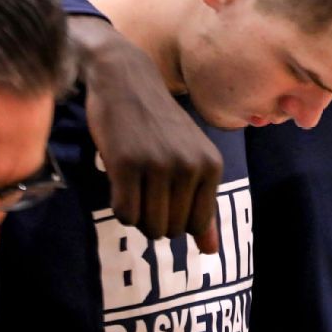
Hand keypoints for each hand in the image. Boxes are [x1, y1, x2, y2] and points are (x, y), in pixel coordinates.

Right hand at [71, 16, 223, 253]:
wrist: (126, 79)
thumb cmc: (158, 122)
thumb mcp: (190, 157)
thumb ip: (202, 204)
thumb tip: (211, 252)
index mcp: (211, 165)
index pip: (195, 225)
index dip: (175, 220)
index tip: (164, 195)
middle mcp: (189, 166)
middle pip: (171, 230)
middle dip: (154, 219)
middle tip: (145, 188)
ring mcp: (158, 164)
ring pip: (148, 226)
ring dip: (136, 214)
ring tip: (134, 185)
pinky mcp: (126, 164)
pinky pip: (125, 214)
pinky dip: (120, 207)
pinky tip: (120, 183)